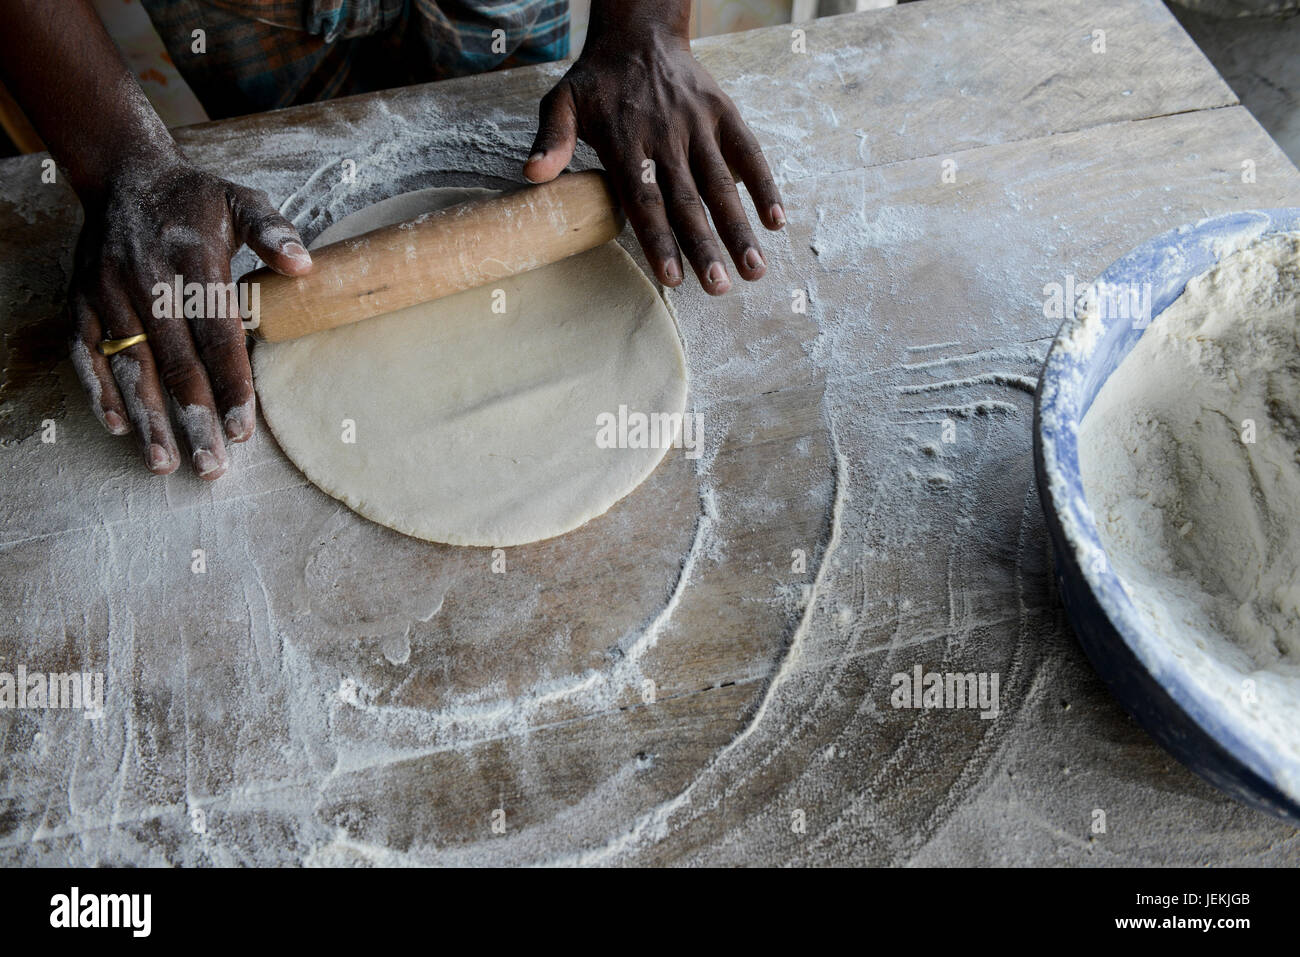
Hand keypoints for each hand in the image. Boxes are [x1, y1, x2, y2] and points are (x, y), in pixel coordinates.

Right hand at [67, 156, 311, 478]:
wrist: (124, 174)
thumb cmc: (195, 200)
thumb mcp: (241, 200)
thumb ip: (273, 232)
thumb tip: (304, 266)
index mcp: (193, 260)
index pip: (216, 333)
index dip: (230, 384)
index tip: (243, 428)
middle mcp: (146, 279)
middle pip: (174, 362)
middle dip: (193, 418)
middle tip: (213, 465)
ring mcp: (108, 292)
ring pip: (130, 366)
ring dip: (147, 418)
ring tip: (165, 463)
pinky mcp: (82, 300)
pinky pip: (87, 353)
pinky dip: (100, 391)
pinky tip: (119, 427)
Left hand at [523, 17, 784, 295]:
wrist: (640, 33)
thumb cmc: (597, 81)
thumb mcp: (561, 101)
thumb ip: (551, 140)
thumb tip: (532, 176)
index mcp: (626, 142)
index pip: (644, 201)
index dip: (659, 240)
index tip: (673, 278)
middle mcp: (666, 137)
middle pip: (687, 202)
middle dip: (704, 247)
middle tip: (718, 287)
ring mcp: (699, 126)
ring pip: (721, 185)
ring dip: (739, 228)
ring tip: (754, 268)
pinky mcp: (723, 113)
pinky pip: (749, 152)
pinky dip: (764, 185)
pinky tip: (777, 220)